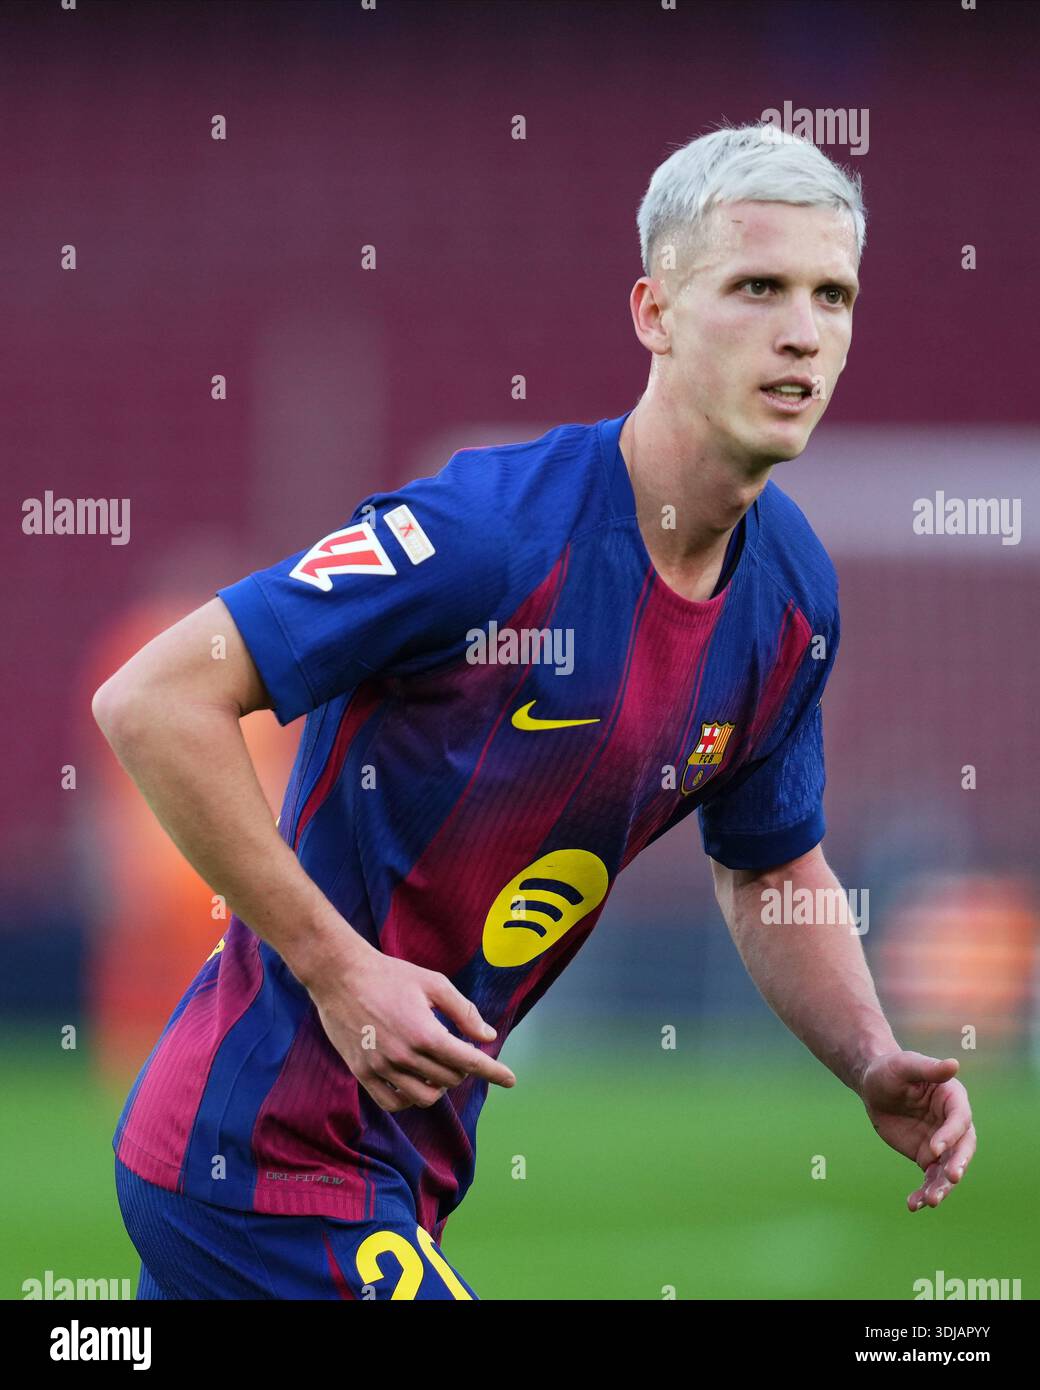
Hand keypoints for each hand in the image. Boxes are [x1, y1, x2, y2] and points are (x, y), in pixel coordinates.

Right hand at [309, 941, 516, 1112]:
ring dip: (439, 1087)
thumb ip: (463, 1012)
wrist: (340, 975)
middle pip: (449, 1079)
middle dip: (462, 1068)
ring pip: (424, 1098)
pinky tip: (415, 1083)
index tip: (511, 1080)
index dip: (494, 1072)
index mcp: (425, 1033)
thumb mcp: (433, 984)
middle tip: (458, 1050)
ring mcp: (381, 1068)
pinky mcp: (362, 1073)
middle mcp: (404, 1056)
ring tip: (438, 1068)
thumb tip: (487, 1036)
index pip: (469, 1061)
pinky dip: (410, 1100)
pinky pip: (393, 1103)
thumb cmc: (390, 975)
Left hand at [858, 1050, 975, 1211]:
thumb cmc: (890, 1069)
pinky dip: (923, 1192)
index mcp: (953, 1099)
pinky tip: (913, 1205)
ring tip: (930, 1201)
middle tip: (951, 1178)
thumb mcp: (905, 1065)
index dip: (950, 1134)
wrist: (873, 1086)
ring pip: (948, 1169)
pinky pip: (930, 1178)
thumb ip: (929, 1069)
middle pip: (963, 1148)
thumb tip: (954, 1064)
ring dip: (941, 1186)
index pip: (960, 1120)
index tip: (934, 1148)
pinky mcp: (927, 1157)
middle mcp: (953, 1124)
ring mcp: (942, 1143)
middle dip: (958, 1164)